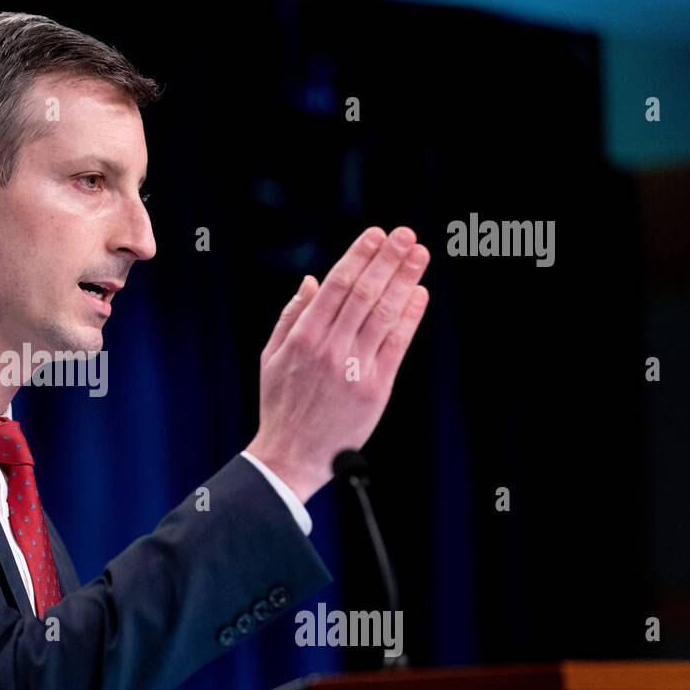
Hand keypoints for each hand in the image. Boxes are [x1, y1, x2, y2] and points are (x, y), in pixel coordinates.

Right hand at [248, 227, 429, 502]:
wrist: (293, 454)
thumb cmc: (281, 404)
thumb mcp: (271, 356)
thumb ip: (292, 316)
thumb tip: (313, 280)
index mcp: (303, 338)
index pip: (338, 286)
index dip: (359, 256)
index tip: (376, 235)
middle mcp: (330, 349)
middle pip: (365, 293)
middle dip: (387, 260)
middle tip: (405, 235)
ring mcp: (355, 368)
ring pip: (385, 314)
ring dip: (404, 280)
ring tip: (419, 255)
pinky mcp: (376, 388)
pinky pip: (397, 344)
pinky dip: (410, 316)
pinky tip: (419, 294)